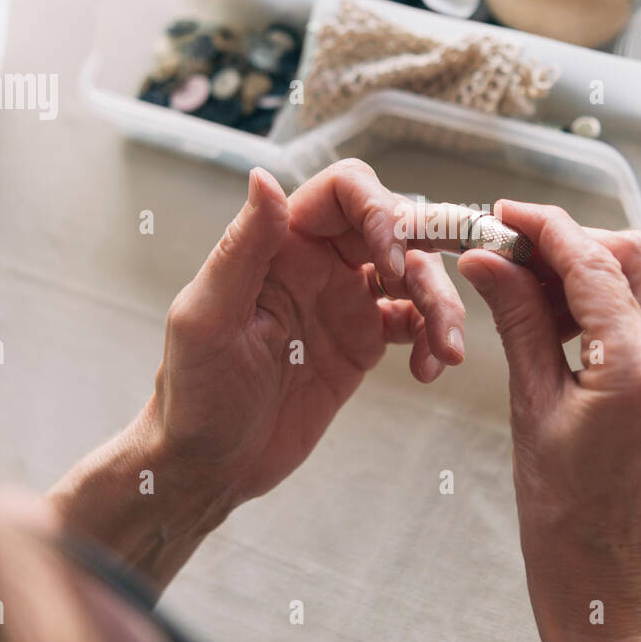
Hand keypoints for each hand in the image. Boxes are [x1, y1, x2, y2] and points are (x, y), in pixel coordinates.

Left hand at [152, 161, 466, 505]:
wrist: (211, 465)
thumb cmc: (194, 392)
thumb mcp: (208, 318)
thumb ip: (241, 248)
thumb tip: (263, 176)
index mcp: (281, 242)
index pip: (346, 191)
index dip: (381, 211)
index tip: (392, 262)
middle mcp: (319, 261)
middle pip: (396, 227)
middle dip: (431, 252)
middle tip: (446, 294)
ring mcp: (345, 300)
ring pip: (416, 275)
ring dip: (443, 305)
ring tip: (446, 351)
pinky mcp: (363, 342)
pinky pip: (415, 322)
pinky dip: (433, 339)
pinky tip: (428, 370)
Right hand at [457, 202, 640, 641]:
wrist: (614, 583)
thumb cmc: (570, 520)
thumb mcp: (532, 408)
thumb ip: (518, 323)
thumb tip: (490, 264)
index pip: (594, 264)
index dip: (546, 228)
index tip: (508, 215)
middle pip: (635, 256)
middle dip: (574, 242)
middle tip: (515, 252)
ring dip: (593, 270)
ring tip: (531, 288)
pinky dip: (611, 302)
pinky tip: (565, 318)